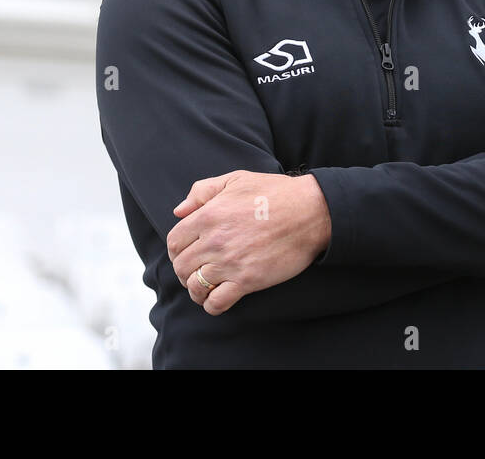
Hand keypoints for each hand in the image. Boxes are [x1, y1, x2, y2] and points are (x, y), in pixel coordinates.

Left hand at [167, 171, 330, 315]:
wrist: (310, 212)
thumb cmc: (275, 193)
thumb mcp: (236, 180)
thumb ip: (203, 191)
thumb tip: (179, 211)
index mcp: (208, 215)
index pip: (174, 242)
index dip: (177, 250)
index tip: (186, 253)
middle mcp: (214, 241)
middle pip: (181, 266)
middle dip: (184, 271)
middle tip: (195, 272)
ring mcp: (230, 263)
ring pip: (195, 286)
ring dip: (196, 290)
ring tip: (204, 288)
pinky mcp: (247, 281)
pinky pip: (217, 303)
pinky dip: (212, 306)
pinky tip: (217, 300)